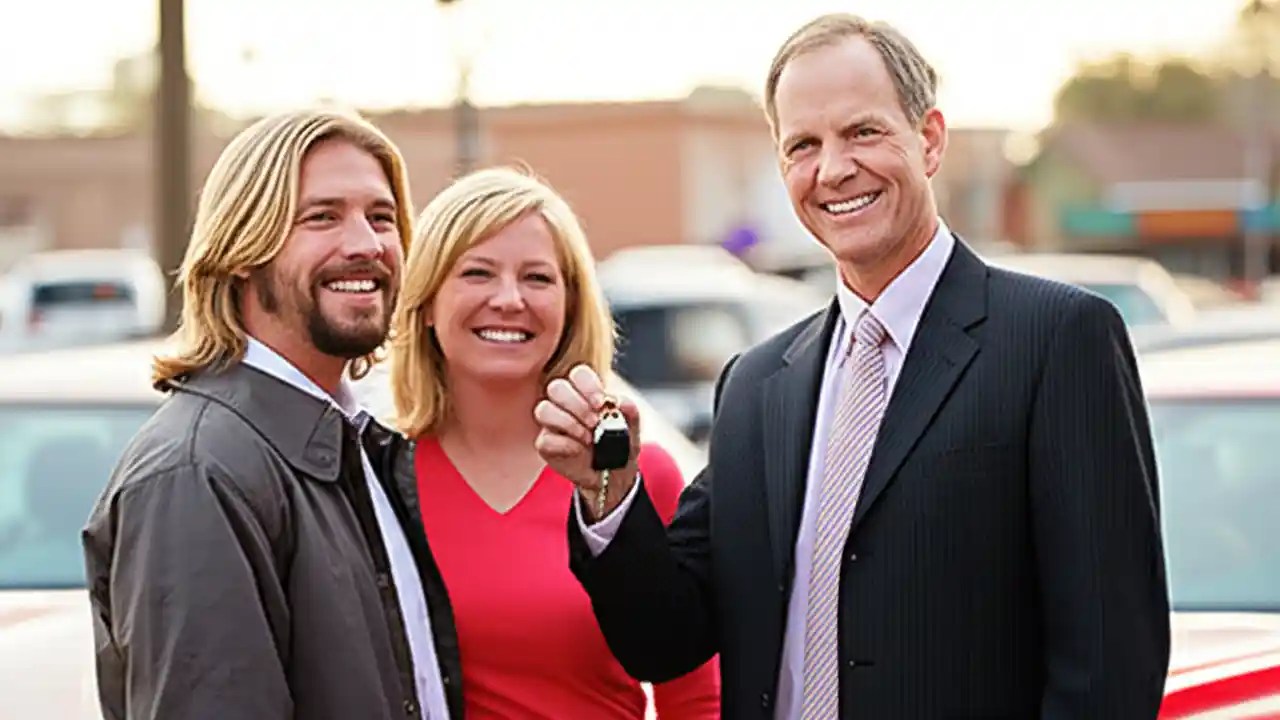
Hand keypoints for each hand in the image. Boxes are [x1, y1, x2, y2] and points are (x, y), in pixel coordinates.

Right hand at [535, 364, 641, 520]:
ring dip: (568, 423)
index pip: (578, 374)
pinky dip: (564, 445)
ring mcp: (553, 424)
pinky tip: (578, 450)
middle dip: (577, 404)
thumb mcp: (632, 428)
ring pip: (543, 409)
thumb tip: (620, 401)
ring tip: (588, 438)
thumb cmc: (619, 446)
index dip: (587, 385)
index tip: (601, 403)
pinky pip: (545, 439)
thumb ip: (629, 411)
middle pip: (556, 387)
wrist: (613, 475)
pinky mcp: (546, 445)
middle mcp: (565, 404)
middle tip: (595, 422)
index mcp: (586, 393)